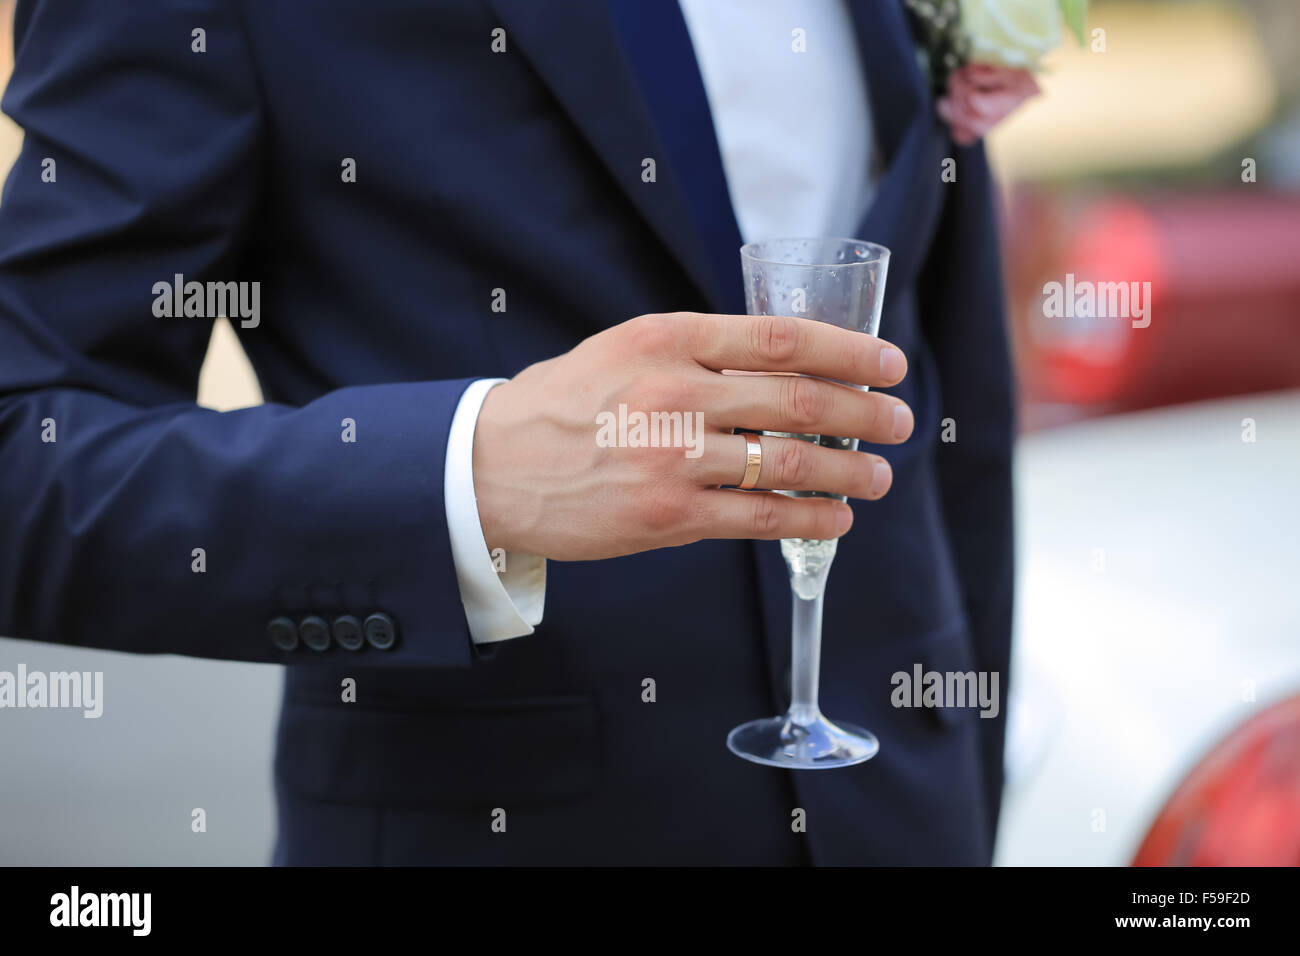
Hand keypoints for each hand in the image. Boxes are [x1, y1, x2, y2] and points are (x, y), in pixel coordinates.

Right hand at [472, 311, 911, 560]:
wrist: (491, 466)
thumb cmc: (564, 403)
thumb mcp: (625, 348)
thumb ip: (698, 350)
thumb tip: (785, 363)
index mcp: (668, 338)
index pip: (783, 337)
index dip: (850, 351)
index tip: (889, 364)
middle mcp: (676, 392)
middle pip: (798, 400)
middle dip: (864, 413)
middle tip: (901, 421)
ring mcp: (672, 458)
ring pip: (787, 463)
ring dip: (848, 471)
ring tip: (879, 475)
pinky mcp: (667, 516)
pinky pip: (759, 518)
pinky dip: (810, 517)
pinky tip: (838, 517)